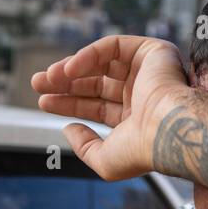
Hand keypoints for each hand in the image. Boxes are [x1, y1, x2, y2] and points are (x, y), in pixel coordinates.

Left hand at [32, 35, 188, 180]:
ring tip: (47, 78)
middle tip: (38, 85)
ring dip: (70, 69)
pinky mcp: (152, 51)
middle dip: (65, 84)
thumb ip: (84, 148)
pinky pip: (111, 47)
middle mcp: (144, 94)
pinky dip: (86, 56)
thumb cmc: (143, 151)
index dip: (69, 104)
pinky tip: (67, 70)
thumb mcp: (105, 160)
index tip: (44, 102)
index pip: (97, 106)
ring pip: (101, 64)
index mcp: (138, 119)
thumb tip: (69, 129)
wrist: (169, 131)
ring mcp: (148, 72)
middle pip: (96, 83)